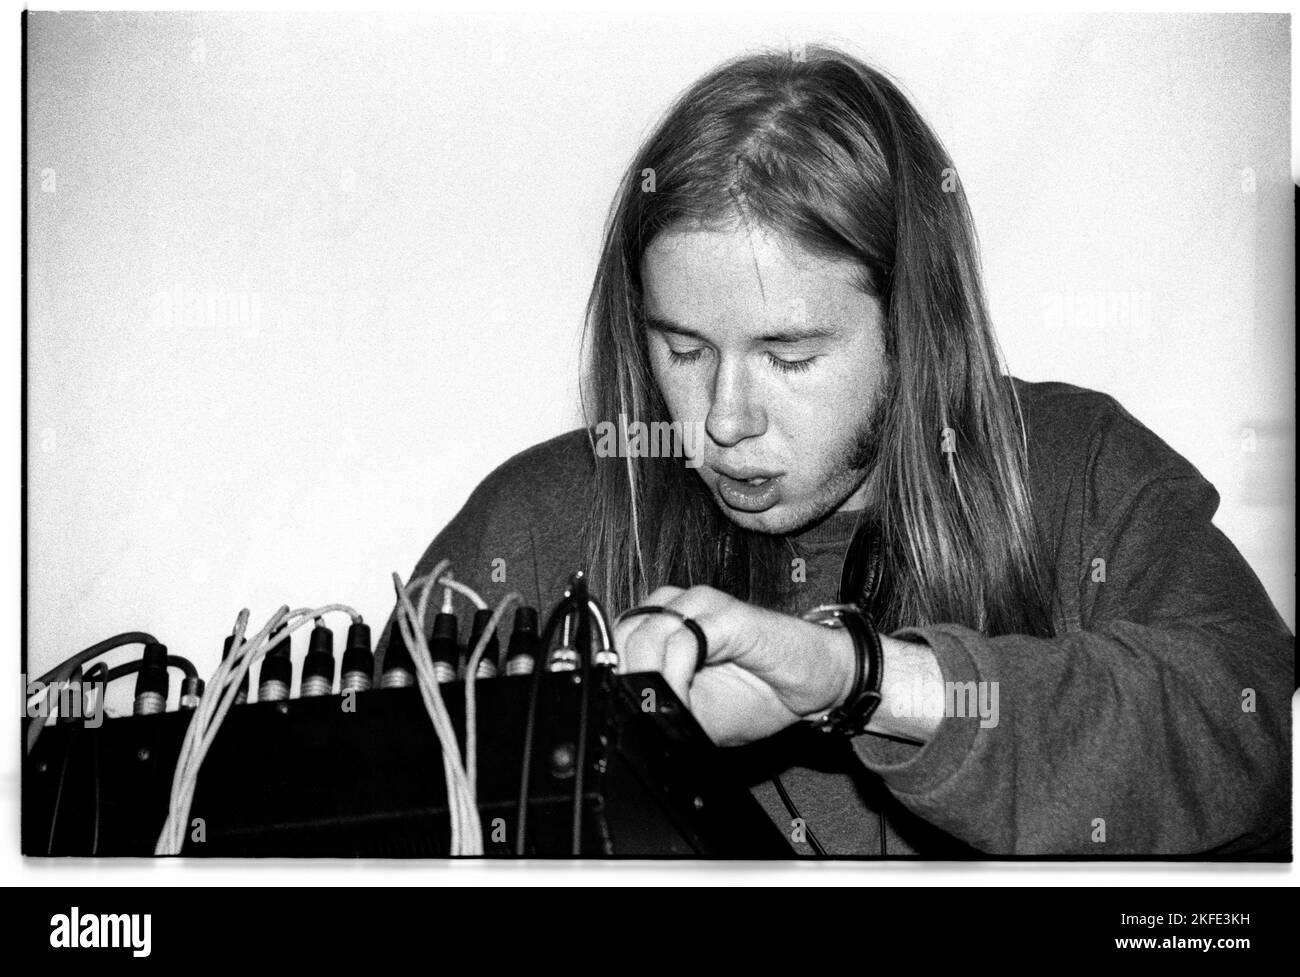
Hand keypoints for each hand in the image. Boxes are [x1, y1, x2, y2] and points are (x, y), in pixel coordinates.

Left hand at [614, 585, 855, 745]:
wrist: (814, 685)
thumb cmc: (758, 694)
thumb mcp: (693, 712)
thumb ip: (657, 702)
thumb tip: (621, 712)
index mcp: (664, 624)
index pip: (615, 640)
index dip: (614, 674)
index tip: (620, 710)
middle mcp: (677, 606)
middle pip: (624, 636)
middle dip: (630, 680)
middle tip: (648, 713)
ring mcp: (701, 605)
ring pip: (646, 636)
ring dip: (651, 682)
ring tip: (668, 711)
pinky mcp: (727, 613)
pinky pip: (684, 641)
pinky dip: (675, 677)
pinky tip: (684, 700)